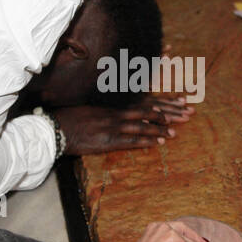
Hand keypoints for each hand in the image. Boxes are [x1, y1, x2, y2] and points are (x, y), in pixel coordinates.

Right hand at [54, 97, 193, 154]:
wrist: (55, 128)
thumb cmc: (69, 118)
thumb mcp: (90, 108)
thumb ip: (106, 109)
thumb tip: (117, 111)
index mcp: (112, 104)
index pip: (143, 99)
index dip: (162, 100)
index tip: (178, 99)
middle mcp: (115, 112)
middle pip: (148, 109)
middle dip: (168, 111)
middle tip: (186, 112)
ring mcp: (112, 125)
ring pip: (143, 125)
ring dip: (160, 128)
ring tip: (175, 130)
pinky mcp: (107, 140)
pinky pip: (131, 140)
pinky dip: (146, 140)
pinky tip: (159, 142)